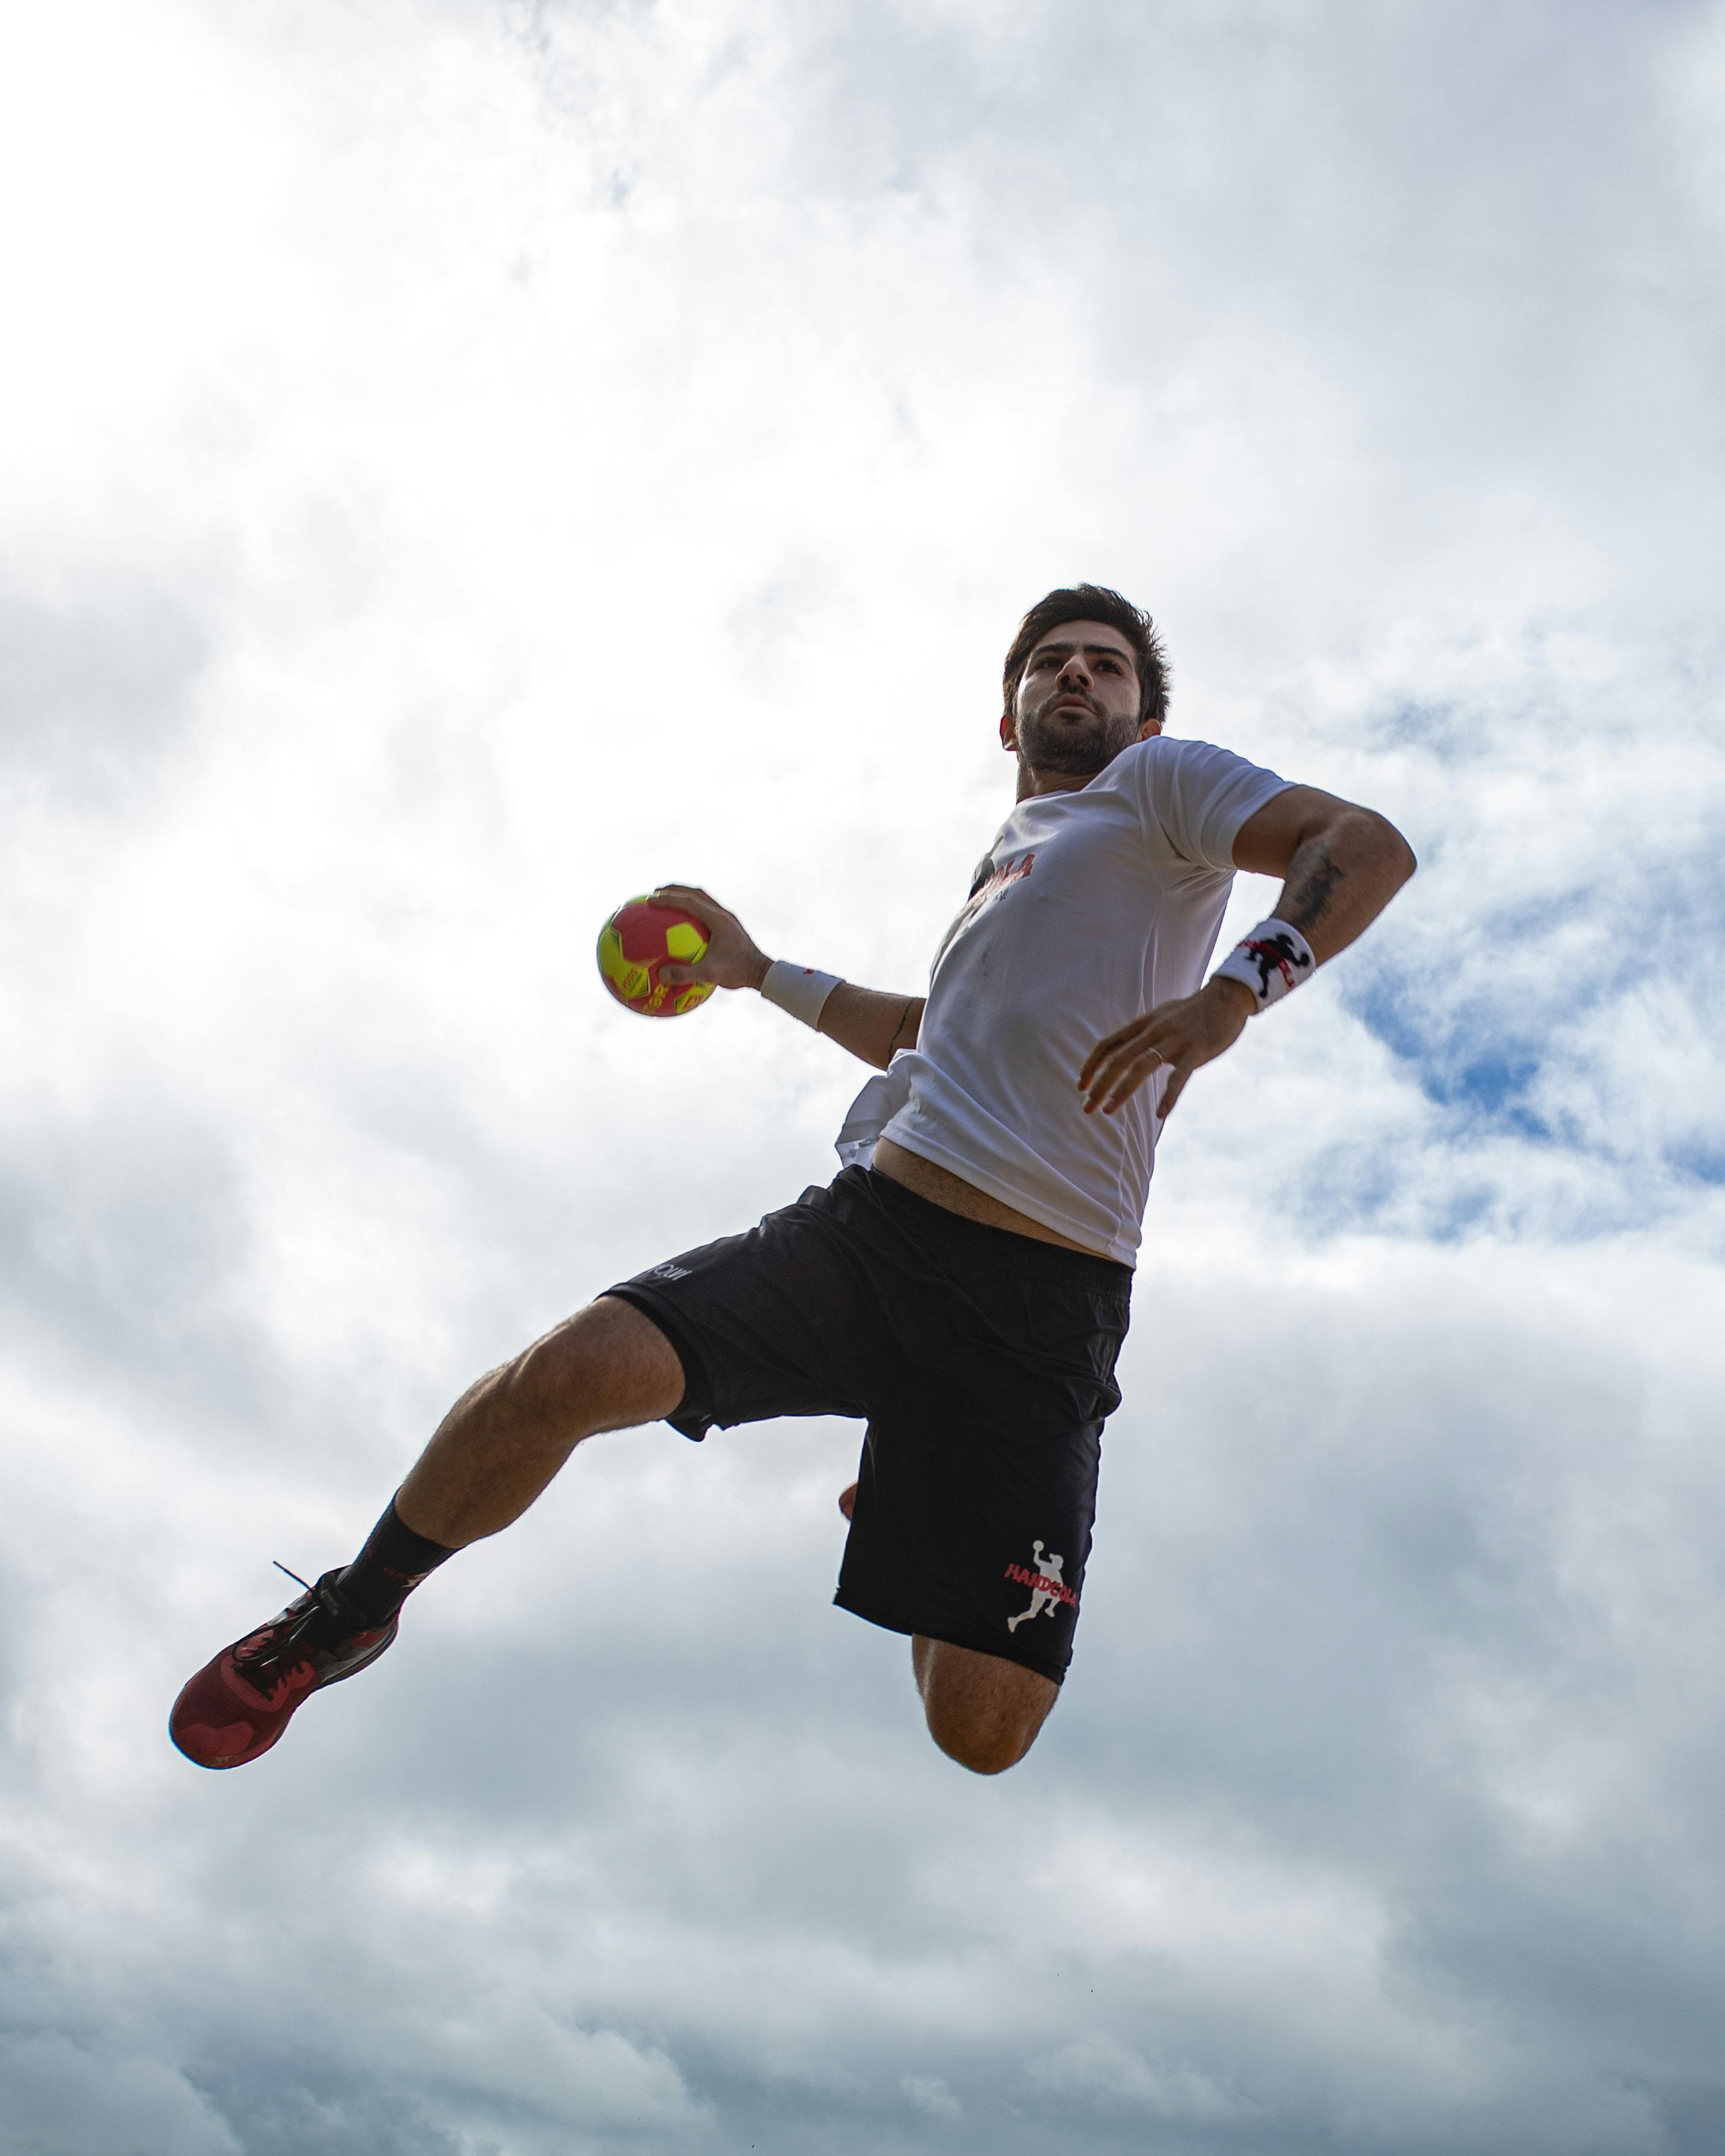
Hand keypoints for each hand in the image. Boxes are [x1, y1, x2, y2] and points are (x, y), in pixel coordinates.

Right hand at [649, 884, 771, 992]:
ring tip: (667, 902)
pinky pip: (707, 913)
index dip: (668, 899)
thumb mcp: (711, 975)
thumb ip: (685, 974)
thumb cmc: (740, 972)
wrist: (763, 972)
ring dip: (684, 897)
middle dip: (674, 890)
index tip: (649, 900)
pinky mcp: (729, 927)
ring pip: (702, 900)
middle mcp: (723, 914)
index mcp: (718, 919)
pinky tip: (682, 925)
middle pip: (695, 893)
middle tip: (655, 893)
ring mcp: (727, 919)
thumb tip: (660, 974)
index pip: (689, 902)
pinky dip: (692, 912)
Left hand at [1078, 976, 1253, 1118]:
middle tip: (1086, 1108)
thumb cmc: (1191, 1012)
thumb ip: (1142, 1034)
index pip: (1107, 1045)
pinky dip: (1169, 1096)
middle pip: (1117, 1059)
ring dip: (1121, 1091)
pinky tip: (1160, 1115)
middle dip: (1099, 1085)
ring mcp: (1174, 1041)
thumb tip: (1123, 1050)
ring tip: (1108, 1111)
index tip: (1081, 1086)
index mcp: (1142, 1025)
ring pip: (1140, 1067)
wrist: (1226, 998)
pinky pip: (1179, 1077)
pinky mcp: (1196, 1051)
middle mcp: (1153, 1032)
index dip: (1091, 1066)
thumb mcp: (1160, 1018)